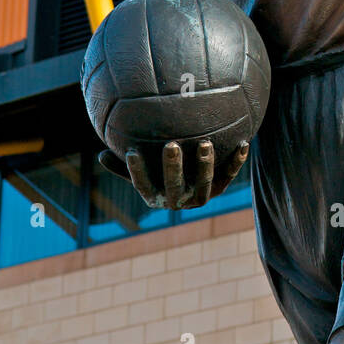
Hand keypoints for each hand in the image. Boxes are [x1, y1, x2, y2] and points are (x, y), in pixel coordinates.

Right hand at [98, 139, 249, 209]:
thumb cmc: (157, 172)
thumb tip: (99, 155)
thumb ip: (122, 166)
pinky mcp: (219, 188)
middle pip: (175, 185)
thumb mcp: (141, 171)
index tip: (132, 152)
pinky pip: (229, 175)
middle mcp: (178, 200)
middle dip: (173, 167)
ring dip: (205, 165)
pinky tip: (244, 143)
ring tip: (206, 143)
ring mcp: (200, 196)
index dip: (137, 172)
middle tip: (172, 145)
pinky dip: (236, 161)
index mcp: (155, 197)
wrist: (191, 185)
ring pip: (204, 183)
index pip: (144, 185)